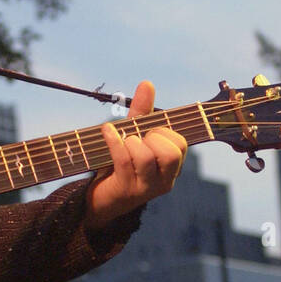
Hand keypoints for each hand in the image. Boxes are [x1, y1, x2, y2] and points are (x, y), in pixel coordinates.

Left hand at [85, 81, 185, 229]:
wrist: (99, 198)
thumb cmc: (120, 164)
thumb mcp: (133, 136)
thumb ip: (142, 111)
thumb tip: (147, 83)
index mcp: (171, 167)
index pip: (181, 144)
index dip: (163, 132)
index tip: (148, 132)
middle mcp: (164, 180)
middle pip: (171, 153)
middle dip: (152, 137)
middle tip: (138, 138)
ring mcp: (146, 188)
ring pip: (146, 157)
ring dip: (130, 142)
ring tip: (122, 142)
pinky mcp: (127, 190)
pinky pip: (124, 161)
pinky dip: (114, 141)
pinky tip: (106, 131)